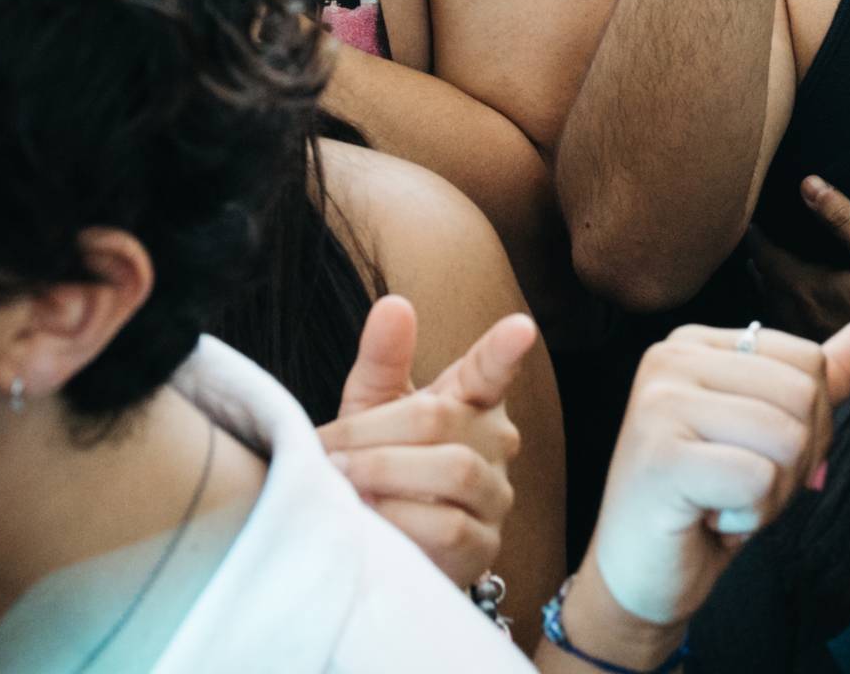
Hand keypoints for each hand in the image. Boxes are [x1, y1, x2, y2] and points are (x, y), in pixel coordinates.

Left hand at [316, 296, 539, 589]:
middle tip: (329, 454)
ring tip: (344, 482)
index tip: (520, 328)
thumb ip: (382, 358)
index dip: (505, 349)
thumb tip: (393, 305)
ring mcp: (496, 494)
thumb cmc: (383, 458)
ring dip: (386, 475)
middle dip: (375, 435)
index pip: (492, 369)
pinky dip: (403, 520)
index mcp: (471, 398)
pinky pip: (451, 527)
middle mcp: (496, 441)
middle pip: (442, 420)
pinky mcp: (485, 545)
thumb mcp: (372, 406)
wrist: (384, 536)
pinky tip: (375, 518)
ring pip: (454, 472)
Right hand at [577, 316, 849, 637]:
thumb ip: (825, 378)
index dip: (807, 426)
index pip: (809, 362)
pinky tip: (707, 519)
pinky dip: (748, 515)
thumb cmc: (707, 499)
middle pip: (805, 396)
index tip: (752, 456)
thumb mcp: (773, 431)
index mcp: (697, 342)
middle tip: (738, 487)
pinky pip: (760, 480)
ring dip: (771, 492)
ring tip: (721, 500)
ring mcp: (660, 404)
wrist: (639, 577)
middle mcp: (671, 359)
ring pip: (788, 438)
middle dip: (793, 461)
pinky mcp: (661, 456)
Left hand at [746, 175, 849, 336]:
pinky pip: (789, 330)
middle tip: (755, 245)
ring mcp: (810, 339)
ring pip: (774, 310)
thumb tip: (808, 184)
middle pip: (765, 286)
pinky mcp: (824, 353)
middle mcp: (800, 318)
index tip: (750, 225)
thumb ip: (843, 217)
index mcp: (808, 289)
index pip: (766, 260)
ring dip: (767, 287)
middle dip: (759, 263)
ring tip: (765, 271)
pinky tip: (792, 309)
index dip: (756, 241)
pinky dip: (781, 311)